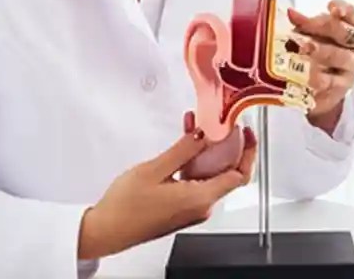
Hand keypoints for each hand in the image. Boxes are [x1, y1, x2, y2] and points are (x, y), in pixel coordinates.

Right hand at [78, 112, 256, 259]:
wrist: (106, 230)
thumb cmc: (125, 208)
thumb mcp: (154, 169)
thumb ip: (183, 150)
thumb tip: (203, 135)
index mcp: (200, 199)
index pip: (239, 175)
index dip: (247, 151)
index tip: (246, 132)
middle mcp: (200, 207)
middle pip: (227, 173)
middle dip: (224, 144)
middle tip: (221, 123)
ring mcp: (191, 209)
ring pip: (209, 175)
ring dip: (205, 151)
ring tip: (194, 126)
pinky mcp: (181, 207)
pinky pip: (196, 181)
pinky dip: (193, 161)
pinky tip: (183, 144)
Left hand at [288, 0, 353, 132]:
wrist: (324, 86)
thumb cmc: (321, 51)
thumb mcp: (313, 34)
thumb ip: (304, 23)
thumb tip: (291, 13)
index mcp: (352, 29)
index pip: (353, 15)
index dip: (344, 9)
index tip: (331, 7)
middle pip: (346, 34)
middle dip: (327, 29)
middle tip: (307, 26)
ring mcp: (351, 68)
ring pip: (341, 57)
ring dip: (322, 52)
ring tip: (303, 50)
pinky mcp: (342, 86)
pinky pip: (332, 82)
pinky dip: (319, 78)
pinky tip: (306, 76)